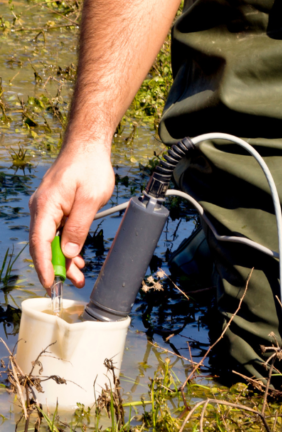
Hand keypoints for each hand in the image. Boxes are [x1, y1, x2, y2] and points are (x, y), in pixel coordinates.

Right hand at [29, 143, 114, 289]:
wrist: (88, 146)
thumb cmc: (90, 167)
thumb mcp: (90, 198)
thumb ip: (79, 226)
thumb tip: (69, 252)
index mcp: (46, 207)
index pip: (40, 243)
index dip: (45, 266)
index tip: (50, 283)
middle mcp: (43, 210)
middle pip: (45, 245)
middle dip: (56, 267)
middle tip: (70, 285)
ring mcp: (49, 209)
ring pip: (53, 240)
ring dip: (65, 259)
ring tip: (79, 276)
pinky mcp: (58, 208)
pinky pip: (59, 231)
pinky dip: (68, 245)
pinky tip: (77, 258)